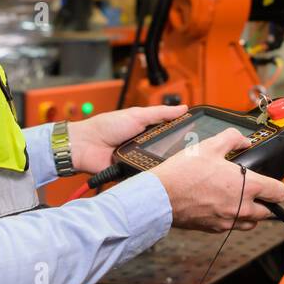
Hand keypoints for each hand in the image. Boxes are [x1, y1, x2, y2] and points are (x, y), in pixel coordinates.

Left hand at [65, 103, 189, 175]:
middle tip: (190, 155)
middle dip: (174, 153)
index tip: (198, 136)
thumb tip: (183, 108)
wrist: (86, 146)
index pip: (170, 133)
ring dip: (162, 165)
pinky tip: (158, 175)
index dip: (182, 135)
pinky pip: (145, 176)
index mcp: (147, 130)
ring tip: (177, 166)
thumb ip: (160, 113)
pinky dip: (149, 175)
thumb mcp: (137, 115)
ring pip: (158, 165)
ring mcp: (138, 160)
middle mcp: (145, 146)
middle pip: (166, 151)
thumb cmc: (106, 126)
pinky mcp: (132, 174)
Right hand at [154, 128, 283, 232]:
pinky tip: (220, 205)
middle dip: (265, 201)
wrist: (162, 195)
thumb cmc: (185, 172)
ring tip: (239, 199)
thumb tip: (244, 141)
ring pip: (251, 223)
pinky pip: (232, 227)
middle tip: (254, 190)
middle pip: (268, 212)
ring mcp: (228, 221)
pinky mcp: (214, 229)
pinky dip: (232, 218)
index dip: (278, 186)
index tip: (272, 182)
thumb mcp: (210, 145)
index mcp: (247, 186)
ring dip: (251, 213)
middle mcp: (242, 207)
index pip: (279, 193)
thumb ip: (232, 138)